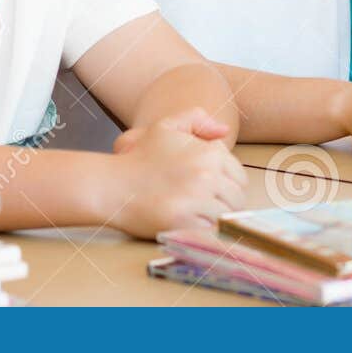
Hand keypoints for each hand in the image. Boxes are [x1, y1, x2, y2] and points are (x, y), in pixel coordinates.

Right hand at [104, 114, 247, 238]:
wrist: (111, 185)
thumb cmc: (139, 158)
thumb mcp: (165, 127)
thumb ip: (196, 119)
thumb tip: (224, 132)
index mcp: (209, 152)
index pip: (240, 177)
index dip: (228, 186)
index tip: (212, 192)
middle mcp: (207, 174)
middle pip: (237, 199)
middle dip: (225, 205)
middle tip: (205, 208)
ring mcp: (197, 199)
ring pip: (226, 217)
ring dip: (216, 220)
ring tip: (197, 218)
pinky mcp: (185, 223)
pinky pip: (211, 233)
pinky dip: (205, 233)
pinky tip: (190, 227)